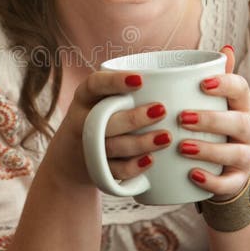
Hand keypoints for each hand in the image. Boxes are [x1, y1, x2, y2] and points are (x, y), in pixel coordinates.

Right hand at [39, 72, 170, 190]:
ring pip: (112, 147)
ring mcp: (88, 147)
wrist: (73, 156)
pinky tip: (150, 160)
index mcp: (84, 97)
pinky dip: (133, 166)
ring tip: (165, 137)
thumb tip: (176, 81)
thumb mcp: (102, 98)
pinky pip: (115, 170)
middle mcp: (81, 121)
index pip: (95, 84)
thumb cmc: (100, 117)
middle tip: (161, 110)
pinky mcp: (96, 170)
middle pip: (105, 120)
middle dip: (134, 118)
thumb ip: (128, 91)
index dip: (115, 82)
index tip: (141, 80)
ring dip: (140, 143)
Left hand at [178, 45, 249, 199]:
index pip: (241, 89)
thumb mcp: (214, 102)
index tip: (201, 84)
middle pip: (239, 122)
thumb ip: (216, 77)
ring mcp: (245, 156)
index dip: (224, 85)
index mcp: (240, 106)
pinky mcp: (237, 181)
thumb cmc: (213, 128)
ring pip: (234, 153)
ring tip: (183, 147)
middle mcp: (248, 130)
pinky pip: (229, 183)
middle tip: (183, 117)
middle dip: (211, 119)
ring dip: (209, 150)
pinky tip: (192, 175)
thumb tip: (226, 47)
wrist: (223, 170)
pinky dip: (211, 181)